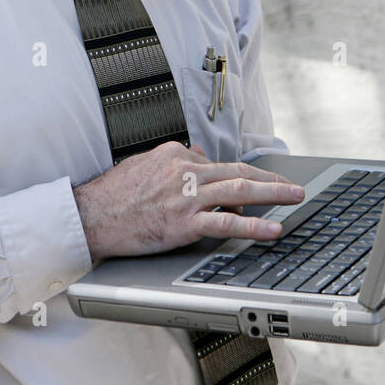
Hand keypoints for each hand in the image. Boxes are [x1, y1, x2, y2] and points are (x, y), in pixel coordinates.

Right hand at [73, 141, 304, 264]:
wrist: (91, 215)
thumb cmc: (112, 194)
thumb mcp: (143, 164)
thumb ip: (172, 161)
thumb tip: (195, 155)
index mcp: (175, 155)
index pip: (216, 164)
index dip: (235, 179)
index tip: (249, 189)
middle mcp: (185, 170)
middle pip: (238, 170)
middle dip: (270, 178)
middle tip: (293, 185)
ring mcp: (187, 196)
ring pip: (240, 190)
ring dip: (273, 194)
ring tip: (294, 198)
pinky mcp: (185, 221)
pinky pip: (227, 222)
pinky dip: (254, 225)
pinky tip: (271, 229)